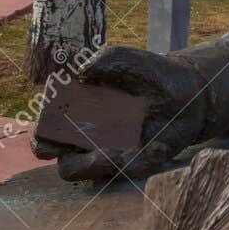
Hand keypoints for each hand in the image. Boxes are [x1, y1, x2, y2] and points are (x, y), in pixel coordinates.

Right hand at [33, 46, 210, 181]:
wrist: (186, 89)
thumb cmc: (148, 73)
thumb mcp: (128, 59)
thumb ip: (105, 58)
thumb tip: (81, 72)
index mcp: (74, 113)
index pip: (45, 133)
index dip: (43, 136)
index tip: (55, 131)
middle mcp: (85, 137)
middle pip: (60, 160)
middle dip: (68, 156)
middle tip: (84, 143)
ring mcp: (108, 152)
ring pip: (85, 171)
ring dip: (98, 164)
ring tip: (119, 153)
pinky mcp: (134, 162)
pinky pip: (127, 171)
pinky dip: (138, 162)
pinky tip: (155, 148)